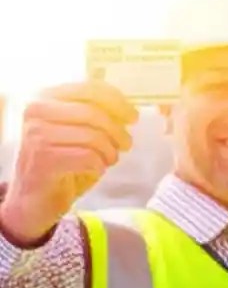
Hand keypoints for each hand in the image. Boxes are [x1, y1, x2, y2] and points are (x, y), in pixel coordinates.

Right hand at [0, 81, 136, 244]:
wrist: (35, 199)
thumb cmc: (62, 162)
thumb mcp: (79, 132)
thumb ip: (97, 116)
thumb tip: (128, 110)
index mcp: (45, 98)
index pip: (89, 89)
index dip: (118, 102)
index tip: (132, 117)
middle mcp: (36, 111)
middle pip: (94, 112)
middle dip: (118, 131)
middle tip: (126, 144)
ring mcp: (36, 134)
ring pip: (93, 136)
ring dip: (110, 152)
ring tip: (108, 160)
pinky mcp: (43, 159)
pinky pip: (89, 157)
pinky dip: (99, 166)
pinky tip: (94, 170)